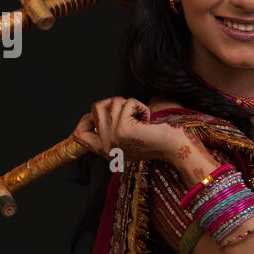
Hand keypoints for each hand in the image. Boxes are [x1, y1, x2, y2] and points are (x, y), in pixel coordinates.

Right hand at [73, 97, 221, 180]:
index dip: (86, 119)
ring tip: (140, 117)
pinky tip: (147, 119)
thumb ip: (112, 128)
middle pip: (95, 108)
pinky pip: (126, 104)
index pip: (79, 134)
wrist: (174, 148)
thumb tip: (97, 110)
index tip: (98, 115)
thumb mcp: (129, 138)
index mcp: (105, 150)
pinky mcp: (123, 129)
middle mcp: (106, 147)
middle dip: (114, 103)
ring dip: (129, 104)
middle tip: (130, 112)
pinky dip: (139, 106)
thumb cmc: (156, 140)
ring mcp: (113, 138)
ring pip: (111, 103)